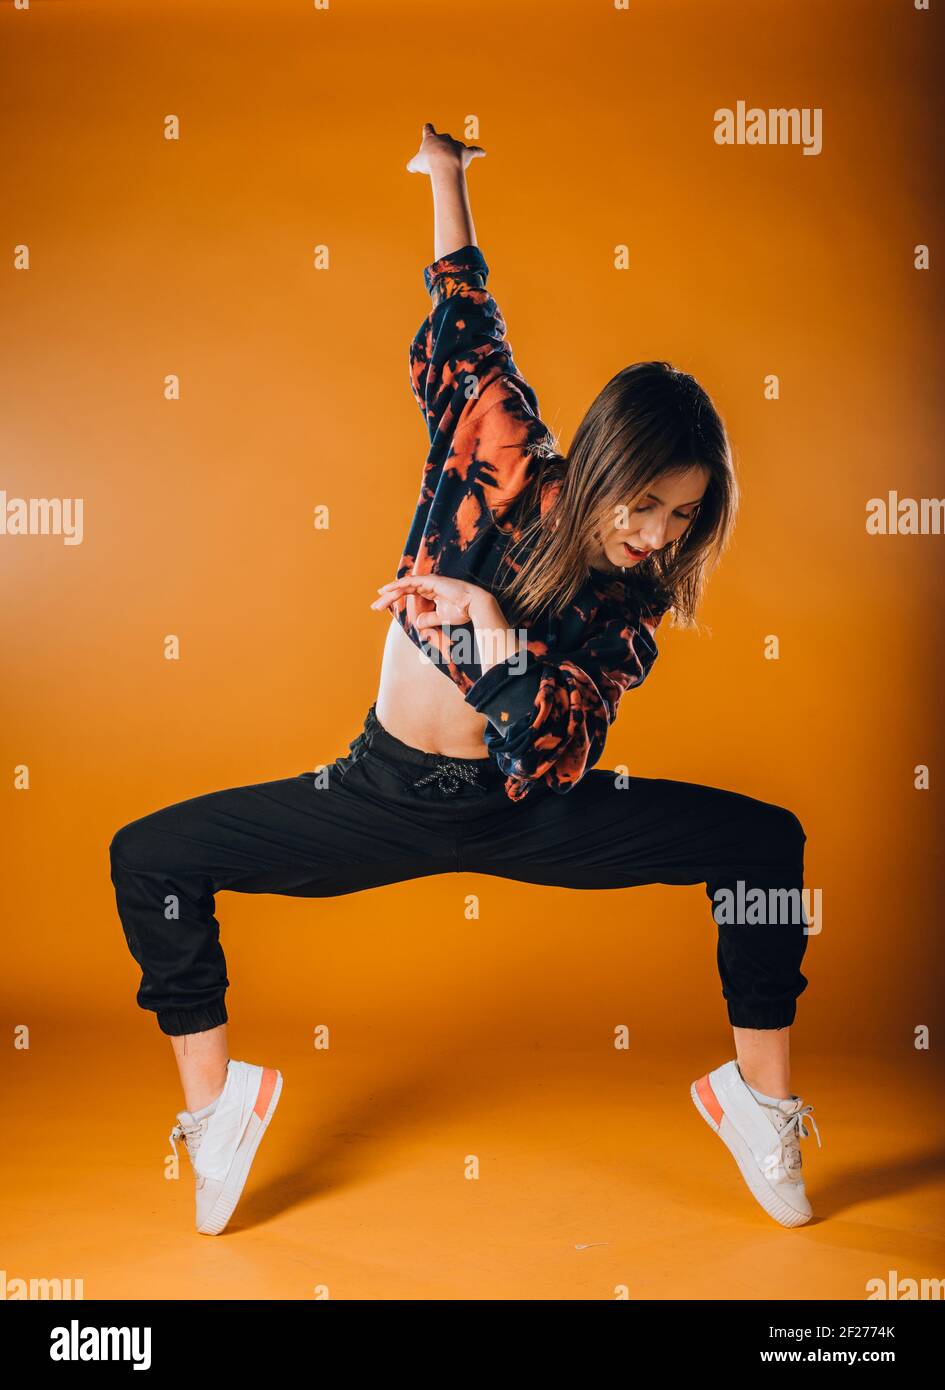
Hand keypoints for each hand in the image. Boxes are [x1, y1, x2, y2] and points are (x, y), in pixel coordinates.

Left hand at [370, 574, 491, 629]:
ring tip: (377, 600)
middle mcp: (427, 584)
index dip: (393, 598)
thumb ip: (428, 619)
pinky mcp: (431, 581)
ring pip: (404, 585)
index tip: (381, 607)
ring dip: (390, 593)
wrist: (474, 607)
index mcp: (429, 591)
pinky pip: (411, 582)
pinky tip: (388, 590)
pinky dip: (398, 585)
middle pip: (402, 589)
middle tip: (374, 606)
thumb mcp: (439, 618)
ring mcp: (429, 581)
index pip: (407, 593)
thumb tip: (417, 623)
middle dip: (387, 598)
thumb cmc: (461, 611)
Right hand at [406, 122, 485, 175]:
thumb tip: (410, 167)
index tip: (428, 127)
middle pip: (444, 139)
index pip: (428, 129)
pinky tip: (483, 153)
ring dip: (455, 154)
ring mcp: (456, 144)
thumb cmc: (428, 161)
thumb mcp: (416, 163)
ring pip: (457, 146)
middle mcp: (445, 138)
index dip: (427, 130)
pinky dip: (478, 152)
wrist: (444, 162)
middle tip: (437, 161)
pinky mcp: (466, 152)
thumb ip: (413, 164)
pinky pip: (473, 151)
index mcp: (431, 138)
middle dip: (442, 149)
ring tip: (452, 165)